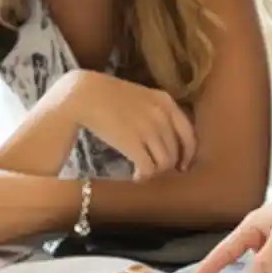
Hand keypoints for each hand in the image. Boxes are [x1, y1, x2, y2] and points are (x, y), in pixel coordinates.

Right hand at [60, 70, 196, 179]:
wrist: (82, 95)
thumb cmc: (107, 95)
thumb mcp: (141, 95)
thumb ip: (157, 111)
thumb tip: (167, 139)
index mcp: (166, 101)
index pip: (189, 133)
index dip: (187, 153)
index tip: (182, 165)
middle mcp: (162, 115)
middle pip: (176, 152)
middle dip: (167, 165)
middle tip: (155, 170)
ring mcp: (149, 130)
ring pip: (164, 163)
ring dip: (154, 172)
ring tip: (142, 173)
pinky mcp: (134, 144)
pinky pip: (149, 169)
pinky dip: (144, 176)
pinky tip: (136, 177)